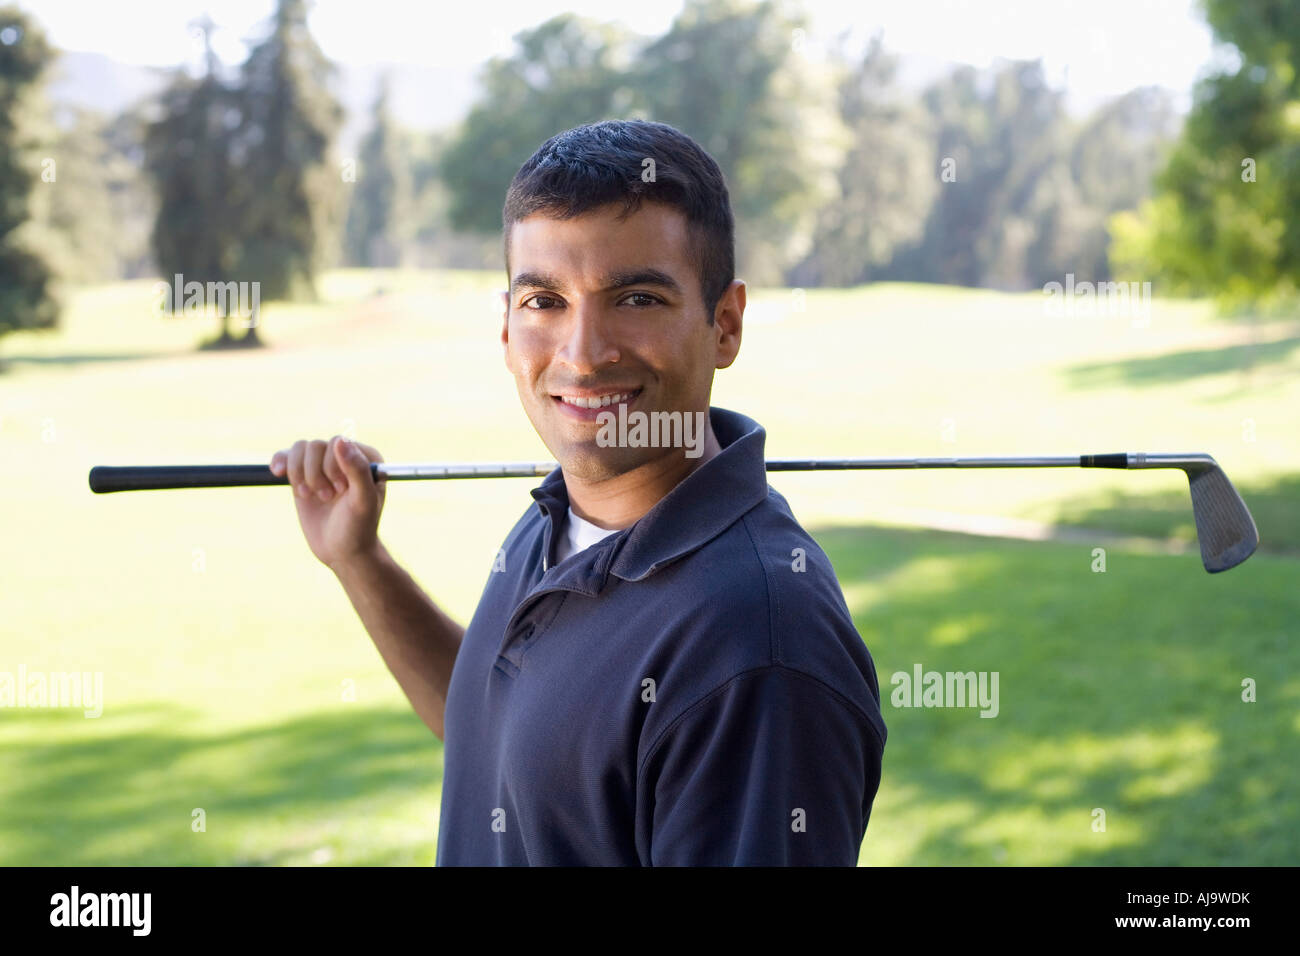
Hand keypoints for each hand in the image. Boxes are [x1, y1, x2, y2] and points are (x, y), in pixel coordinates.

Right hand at [269, 435, 386, 570]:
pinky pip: (287, 456)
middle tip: (328, 498)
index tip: (341, 490)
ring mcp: (323, 465)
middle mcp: (345, 457)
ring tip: (310, 496)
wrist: (341, 551)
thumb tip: (340, 439)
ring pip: (300, 449)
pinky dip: (281, 462)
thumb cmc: (358, 528)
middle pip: (316, 446)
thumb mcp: (363, 501)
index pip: (338, 443)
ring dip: (300, 475)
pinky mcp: (304, 475)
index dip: (332, 466)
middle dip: (316, 475)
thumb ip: (357, 469)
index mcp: (366, 458)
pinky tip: (277, 472)